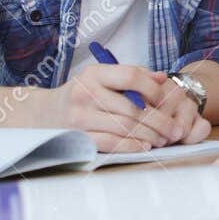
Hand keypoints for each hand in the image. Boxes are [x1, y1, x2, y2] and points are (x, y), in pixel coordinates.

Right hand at [44, 65, 203, 152]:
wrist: (43, 115)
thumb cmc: (82, 96)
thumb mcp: (102, 79)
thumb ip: (132, 76)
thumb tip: (164, 78)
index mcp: (94, 74)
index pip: (131, 76)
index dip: (154, 89)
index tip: (170, 100)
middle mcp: (85, 92)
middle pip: (132, 107)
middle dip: (159, 120)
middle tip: (175, 129)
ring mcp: (79, 116)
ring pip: (124, 126)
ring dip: (149, 135)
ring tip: (164, 139)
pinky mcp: (76, 136)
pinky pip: (110, 142)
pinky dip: (131, 145)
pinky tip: (144, 146)